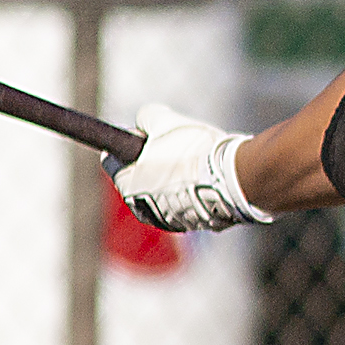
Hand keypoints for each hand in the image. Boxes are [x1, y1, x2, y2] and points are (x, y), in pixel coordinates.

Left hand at [107, 104, 273, 231]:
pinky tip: (208, 178)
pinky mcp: (195, 226)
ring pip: (163, 195)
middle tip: (171, 146)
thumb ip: (146, 118)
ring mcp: (170, 221)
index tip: (141, 136)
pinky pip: (187, 205)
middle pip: (137, 180)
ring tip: (194, 161)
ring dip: (172, 180)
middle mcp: (143, 209)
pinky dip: (192, 193)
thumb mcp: (164, 120)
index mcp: (129, 185)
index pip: (110, 162)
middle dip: (149, 164)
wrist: (234, 178)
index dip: (125, 145)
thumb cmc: (194, 150)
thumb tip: (144, 122)